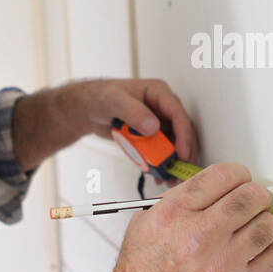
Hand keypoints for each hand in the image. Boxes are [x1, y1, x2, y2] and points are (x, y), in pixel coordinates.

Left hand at [64, 77, 199, 162]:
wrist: (88, 109)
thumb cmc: (100, 97)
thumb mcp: (114, 101)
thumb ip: (134, 112)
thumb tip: (154, 127)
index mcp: (158, 93)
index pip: (177, 114)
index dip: (183, 135)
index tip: (182, 153)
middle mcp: (162, 107)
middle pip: (181, 131)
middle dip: (183, 153)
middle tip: (180, 172)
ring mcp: (158, 122)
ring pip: (173, 144)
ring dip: (173, 162)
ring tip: (169, 179)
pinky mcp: (151, 135)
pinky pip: (161, 150)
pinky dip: (160, 164)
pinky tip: (157, 175)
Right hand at [99, 163, 272, 271]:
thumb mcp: (145, 223)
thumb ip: (180, 199)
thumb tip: (216, 187)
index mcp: (173, 214)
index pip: (223, 175)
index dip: (238, 174)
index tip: (240, 181)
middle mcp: (197, 236)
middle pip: (251, 196)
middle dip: (256, 195)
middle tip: (252, 202)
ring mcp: (219, 265)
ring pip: (267, 225)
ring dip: (264, 222)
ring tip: (254, 227)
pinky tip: (260, 249)